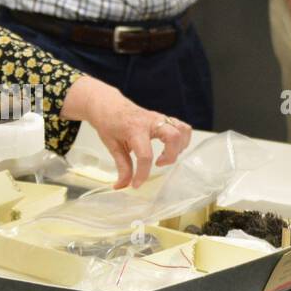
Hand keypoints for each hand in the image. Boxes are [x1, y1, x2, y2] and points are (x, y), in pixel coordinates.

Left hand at [60, 76, 192, 189]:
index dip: (142, 173)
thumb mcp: (112, 146)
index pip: (145, 155)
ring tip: (166, 155)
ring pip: (182, 130)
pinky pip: (181, 127)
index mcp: (135, 129)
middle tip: (158, 164)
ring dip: (179, 147)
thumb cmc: (108, 122)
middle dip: (170, 156)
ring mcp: (159, 118)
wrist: (108, 104)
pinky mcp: (163, 119)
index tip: (137, 184)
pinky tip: (169, 148)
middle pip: (173, 136)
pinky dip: (181, 139)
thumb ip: (122, 166)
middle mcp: (151, 122)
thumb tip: (123, 186)